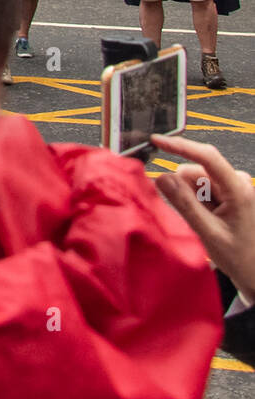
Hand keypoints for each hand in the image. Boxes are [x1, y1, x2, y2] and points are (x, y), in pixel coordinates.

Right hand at [154, 135, 254, 299]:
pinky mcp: (229, 193)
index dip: (180, 146)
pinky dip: (198, 202)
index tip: (157, 141)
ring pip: (196, 180)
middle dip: (186, 190)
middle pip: (196, 171)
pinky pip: (201, 188)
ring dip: (192, 198)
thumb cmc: (241, 256)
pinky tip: (208, 219)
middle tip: (195, 217)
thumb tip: (162, 177)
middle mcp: (238, 183)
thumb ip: (184, 204)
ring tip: (206, 222)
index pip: (207, 157)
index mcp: (239, 190)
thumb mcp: (208, 233)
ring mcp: (234, 187)